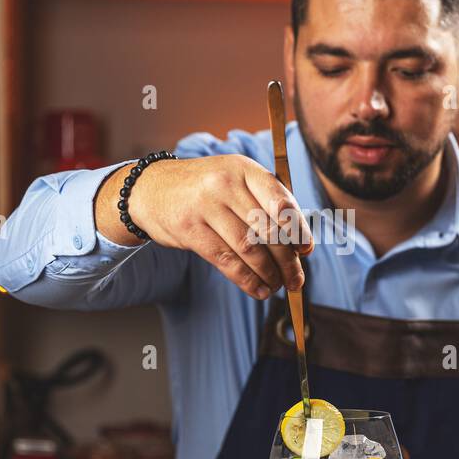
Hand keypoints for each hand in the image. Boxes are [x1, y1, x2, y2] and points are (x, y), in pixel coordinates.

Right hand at [128, 154, 313, 299]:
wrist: (151, 188)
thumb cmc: (205, 188)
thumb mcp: (234, 179)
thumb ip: (264, 202)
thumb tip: (300, 245)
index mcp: (244, 169)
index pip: (280, 201)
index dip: (298, 229)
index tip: (306, 250)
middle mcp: (225, 184)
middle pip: (267, 230)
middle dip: (287, 260)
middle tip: (297, 279)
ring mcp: (205, 206)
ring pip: (249, 248)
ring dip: (269, 274)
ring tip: (279, 286)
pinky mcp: (189, 229)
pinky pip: (226, 261)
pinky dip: (247, 280)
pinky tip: (259, 289)